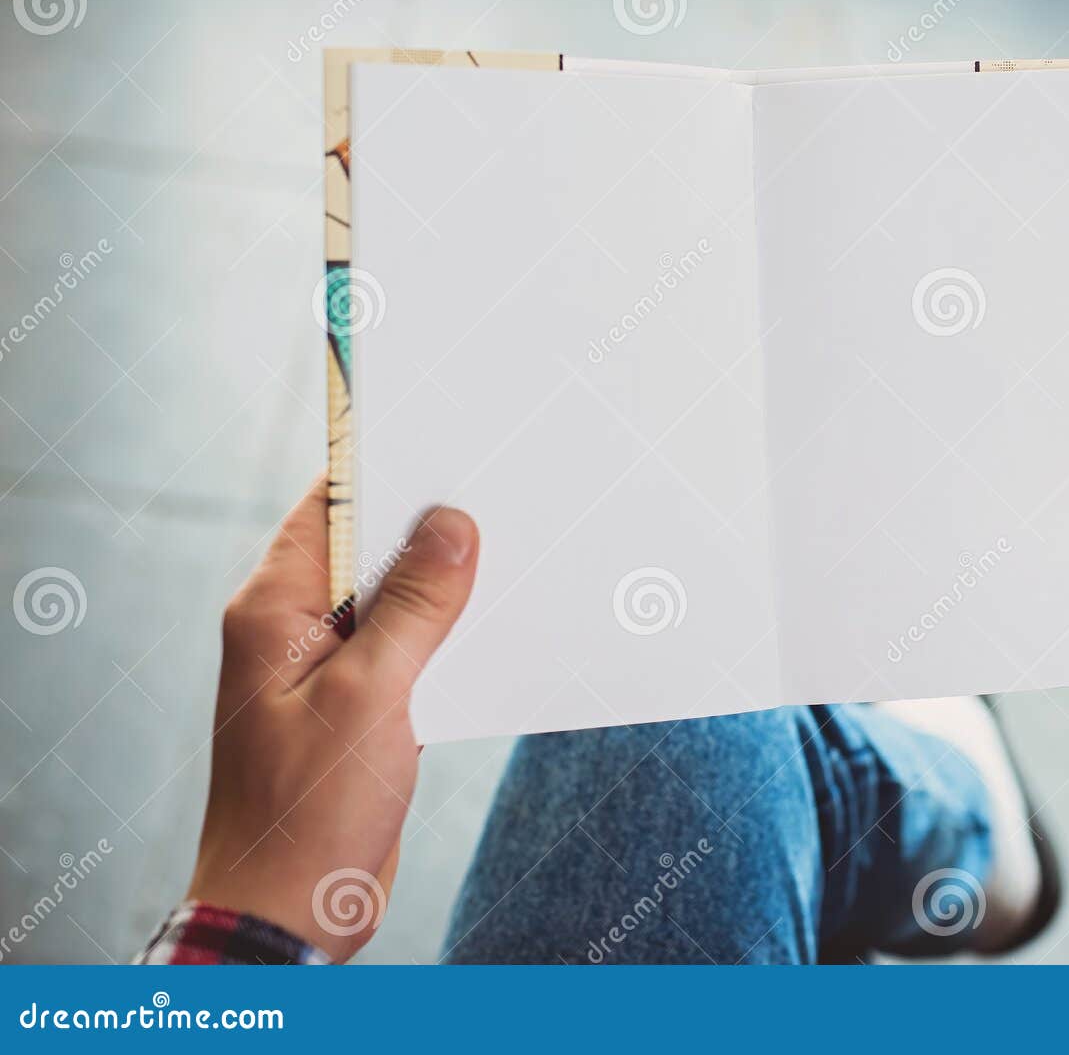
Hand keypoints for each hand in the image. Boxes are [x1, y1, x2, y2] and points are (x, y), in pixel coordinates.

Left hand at [185, 476, 477, 960]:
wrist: (288, 914)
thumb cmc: (305, 814)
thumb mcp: (368, 696)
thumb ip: (411, 607)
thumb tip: (452, 526)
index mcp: (272, 610)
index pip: (328, 506)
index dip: (387, 467)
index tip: (451, 436)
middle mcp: (293, 629)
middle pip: (368, 547)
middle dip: (433, 526)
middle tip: (503, 495)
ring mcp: (325, 668)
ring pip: (395, 599)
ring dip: (446, 586)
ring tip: (514, 557)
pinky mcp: (357, 706)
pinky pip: (406, 648)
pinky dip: (447, 636)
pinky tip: (495, 628)